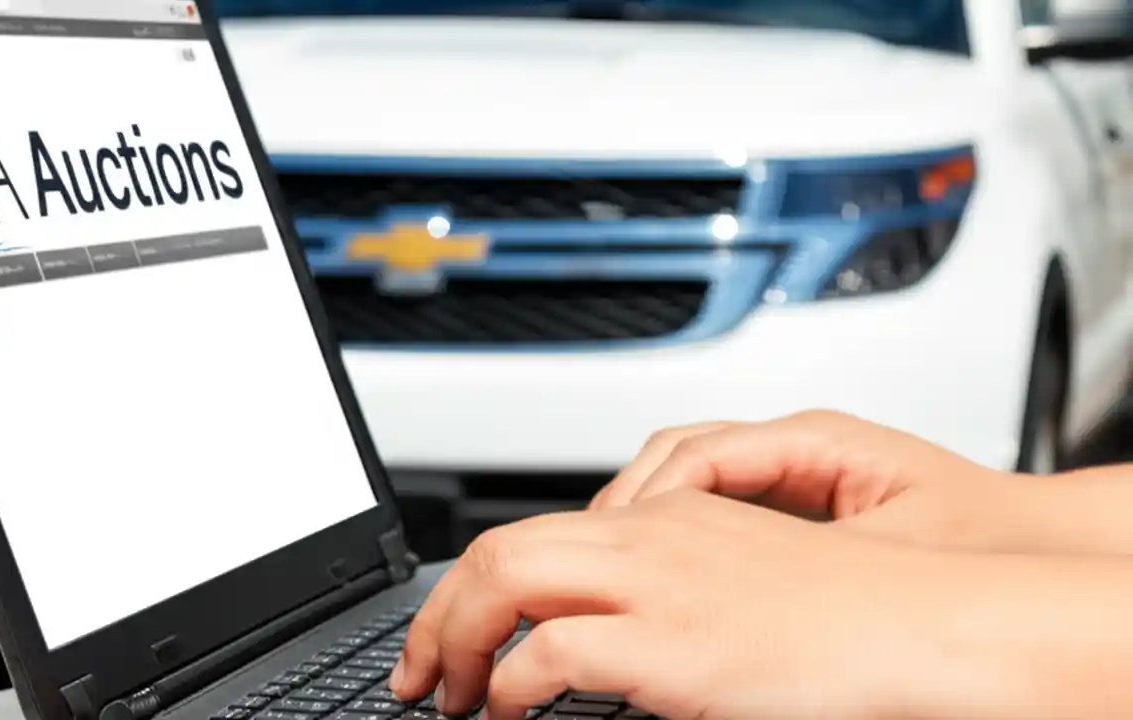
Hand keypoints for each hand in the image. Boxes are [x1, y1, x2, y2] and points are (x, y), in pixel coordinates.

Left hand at [390, 490, 973, 719]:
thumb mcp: (732, 583)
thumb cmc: (842, 614)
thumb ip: (658, 594)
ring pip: (507, 581)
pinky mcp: (673, 644)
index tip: (448, 634)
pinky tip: (504, 711)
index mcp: (660, 518)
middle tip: (418, 671)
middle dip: (437, 612)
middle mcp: (649, 536)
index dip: (470, 587)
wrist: (920, 625)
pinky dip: (508, 682)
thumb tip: (590, 633)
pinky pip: (550, 651)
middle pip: (499, 548)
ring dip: (454, 641)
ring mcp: (658, 584)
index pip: (531, 534)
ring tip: (444, 695)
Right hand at [589, 411, 1026, 551]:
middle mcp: (794, 444)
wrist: (1029, 545)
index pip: (698, 453)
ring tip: (613, 561)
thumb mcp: (876, 552)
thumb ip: (787, 560)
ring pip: (687, 474)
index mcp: (814, 440)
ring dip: (645, 514)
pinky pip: (714, 500)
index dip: (646, 498)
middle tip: (591, 552)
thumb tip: (714, 572)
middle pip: (677, 454)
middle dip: (627, 503)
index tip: (612, 539)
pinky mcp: (793, 497)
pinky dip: (677, 527)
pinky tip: (661, 567)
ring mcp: (789, 467)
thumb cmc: (973, 539)